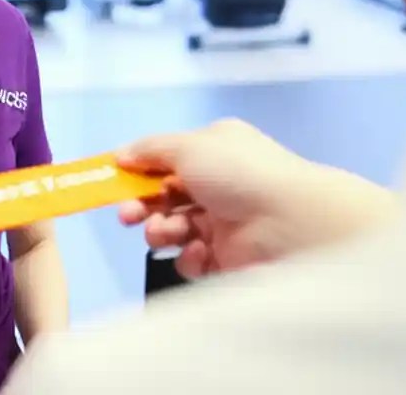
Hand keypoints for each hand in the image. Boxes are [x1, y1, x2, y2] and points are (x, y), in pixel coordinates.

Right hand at [118, 118, 397, 278]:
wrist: (293, 223)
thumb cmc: (242, 174)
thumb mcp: (189, 146)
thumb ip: (150, 150)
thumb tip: (120, 155)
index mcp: (214, 150)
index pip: (167, 160)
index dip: (139, 171)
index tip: (113, 181)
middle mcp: (219, 184)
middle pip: (165, 197)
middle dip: (142, 205)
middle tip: (127, 215)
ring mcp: (223, 222)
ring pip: (174, 229)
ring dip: (162, 230)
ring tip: (166, 232)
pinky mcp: (226, 257)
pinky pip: (192, 259)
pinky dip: (189, 256)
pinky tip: (200, 250)